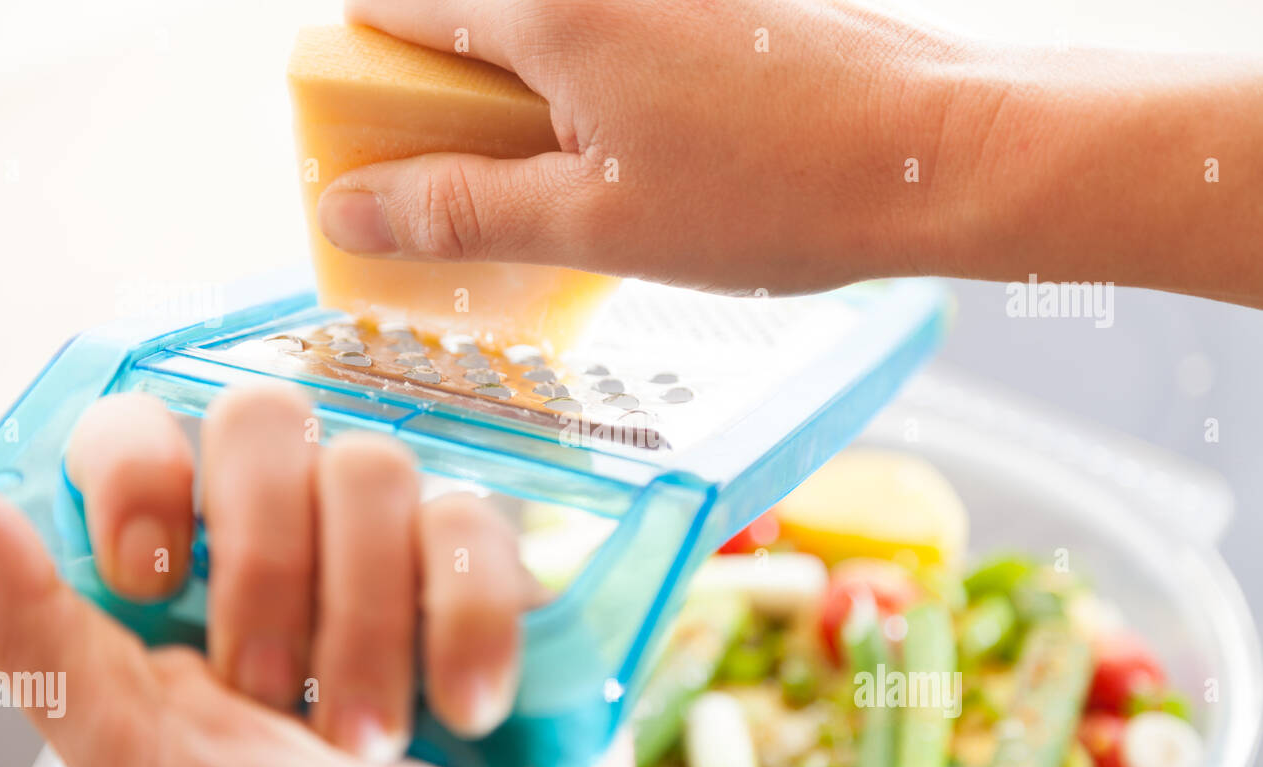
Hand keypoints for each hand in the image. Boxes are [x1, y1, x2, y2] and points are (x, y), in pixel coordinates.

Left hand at [0, 385, 637, 766]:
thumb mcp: (145, 762)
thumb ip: (40, 637)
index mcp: (185, 576)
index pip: (138, 426)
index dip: (140, 471)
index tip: (151, 573)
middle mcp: (289, 539)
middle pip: (265, 421)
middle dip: (269, 567)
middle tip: (271, 688)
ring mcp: (394, 542)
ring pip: (374, 469)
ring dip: (368, 624)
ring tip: (373, 736)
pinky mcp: (488, 561)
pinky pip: (477, 523)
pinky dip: (469, 625)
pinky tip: (463, 707)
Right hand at [322, 0, 1262, 307]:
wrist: (937, 152)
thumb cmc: (777, 191)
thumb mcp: (597, 224)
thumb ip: (461, 211)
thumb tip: (350, 212)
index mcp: (550, 7)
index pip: (392, 7)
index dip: (363, 83)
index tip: (381, 158)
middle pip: (464, 16)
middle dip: (444, 105)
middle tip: (477, 196)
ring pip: (541, 31)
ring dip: (523, 107)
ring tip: (572, 194)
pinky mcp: (714, 5)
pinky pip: (610, 37)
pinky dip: (591, 96)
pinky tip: (642, 166)